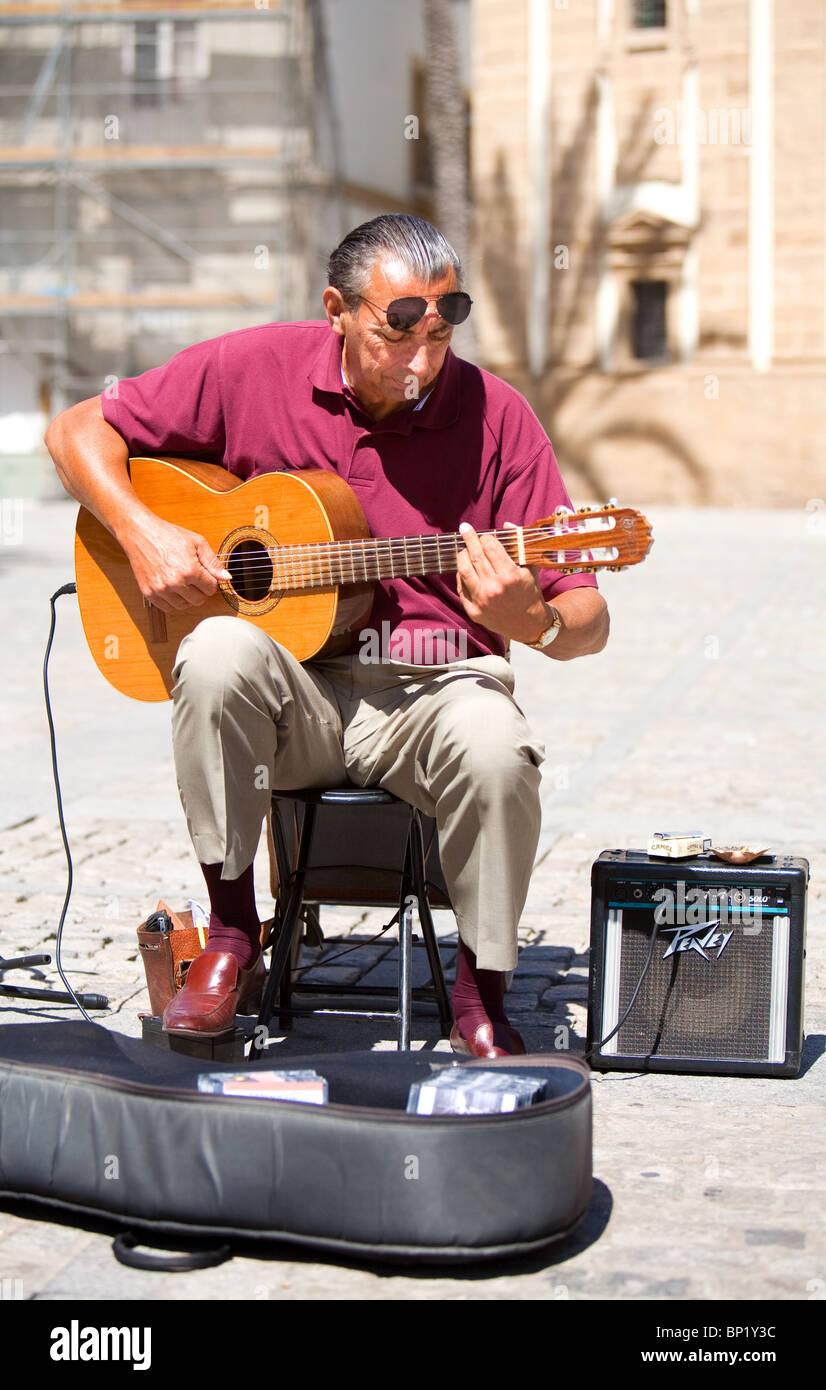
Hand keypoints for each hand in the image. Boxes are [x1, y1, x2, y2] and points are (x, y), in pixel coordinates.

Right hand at [122, 514, 230, 612]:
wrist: (140, 533)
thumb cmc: (168, 535)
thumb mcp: (196, 542)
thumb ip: (213, 562)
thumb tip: (227, 577)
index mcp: (190, 570)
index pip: (211, 589)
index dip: (210, 581)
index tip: (204, 573)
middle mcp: (175, 582)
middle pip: (199, 600)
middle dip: (200, 590)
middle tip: (194, 578)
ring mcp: (161, 590)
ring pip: (184, 606)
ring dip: (187, 597)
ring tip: (182, 582)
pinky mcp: (149, 593)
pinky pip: (168, 608)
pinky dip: (173, 601)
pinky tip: (172, 588)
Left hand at [455, 520, 548, 642]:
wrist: (528, 624)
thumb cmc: (530, 592)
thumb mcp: (530, 567)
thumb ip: (519, 544)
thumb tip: (506, 524)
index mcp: (510, 575)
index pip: (490, 547)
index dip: (486, 537)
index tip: (485, 535)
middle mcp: (494, 587)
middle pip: (475, 555)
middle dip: (469, 538)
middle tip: (464, 528)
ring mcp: (482, 600)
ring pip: (464, 570)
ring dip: (462, 555)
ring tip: (463, 549)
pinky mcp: (474, 611)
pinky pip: (461, 587)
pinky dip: (461, 575)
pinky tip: (465, 569)